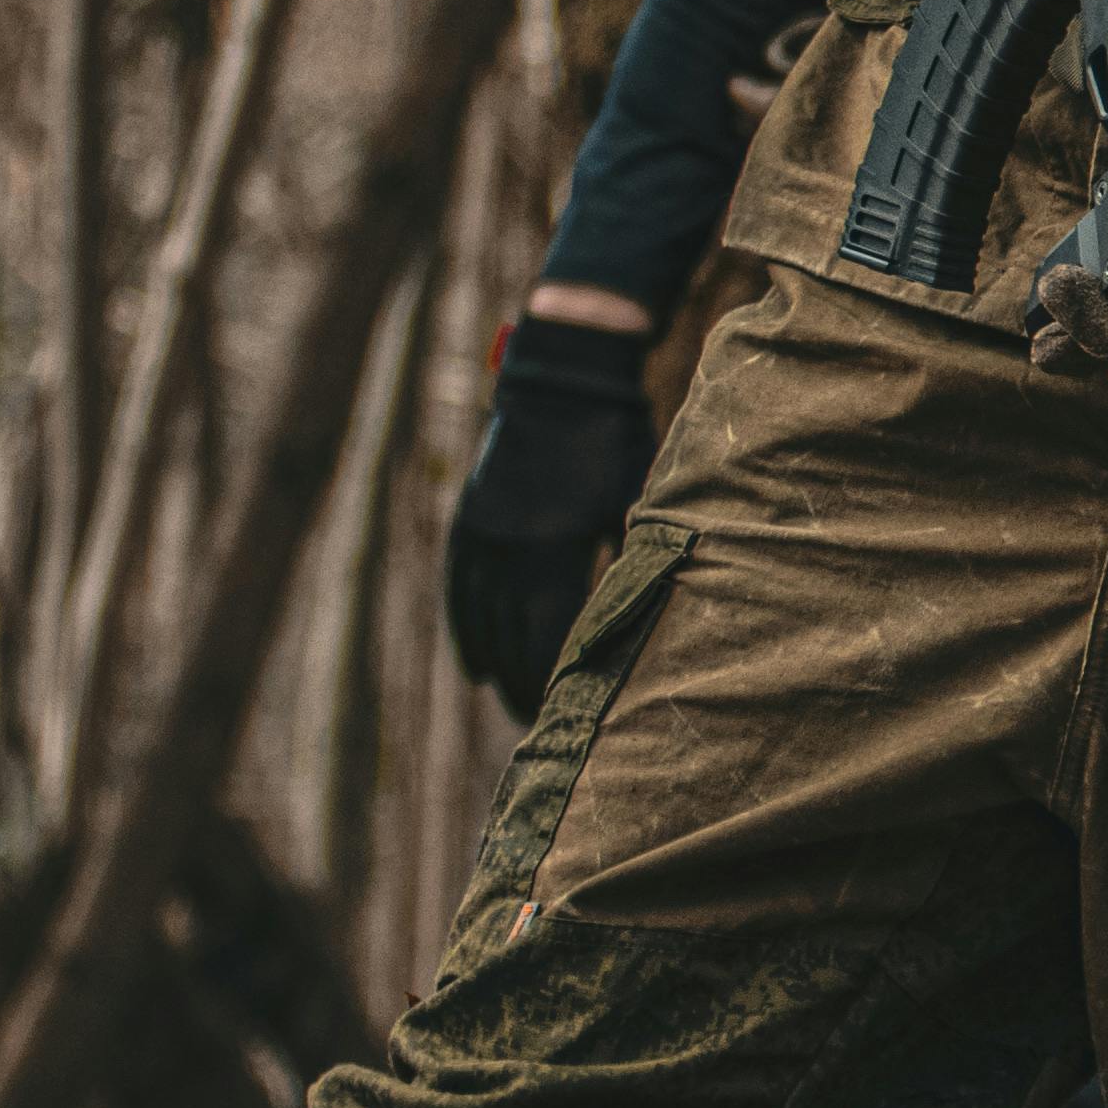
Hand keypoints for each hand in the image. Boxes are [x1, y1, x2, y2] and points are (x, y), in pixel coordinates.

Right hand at [442, 312, 660, 718]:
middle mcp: (508, 551)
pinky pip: (459, 592)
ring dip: (496, 668)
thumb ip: (634, 563)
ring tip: (513, 704)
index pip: (547, 639)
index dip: (553, 682)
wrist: (561, 380)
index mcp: (553, 549)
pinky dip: (467, 631)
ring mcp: (481, 537)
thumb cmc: (614, 442)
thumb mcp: (635, 503)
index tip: (565, 717)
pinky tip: (474, 664)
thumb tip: (648, 621)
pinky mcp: (469, 523)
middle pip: (509, 640)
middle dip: (525, 686)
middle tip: (543, 727)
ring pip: (480, 622)